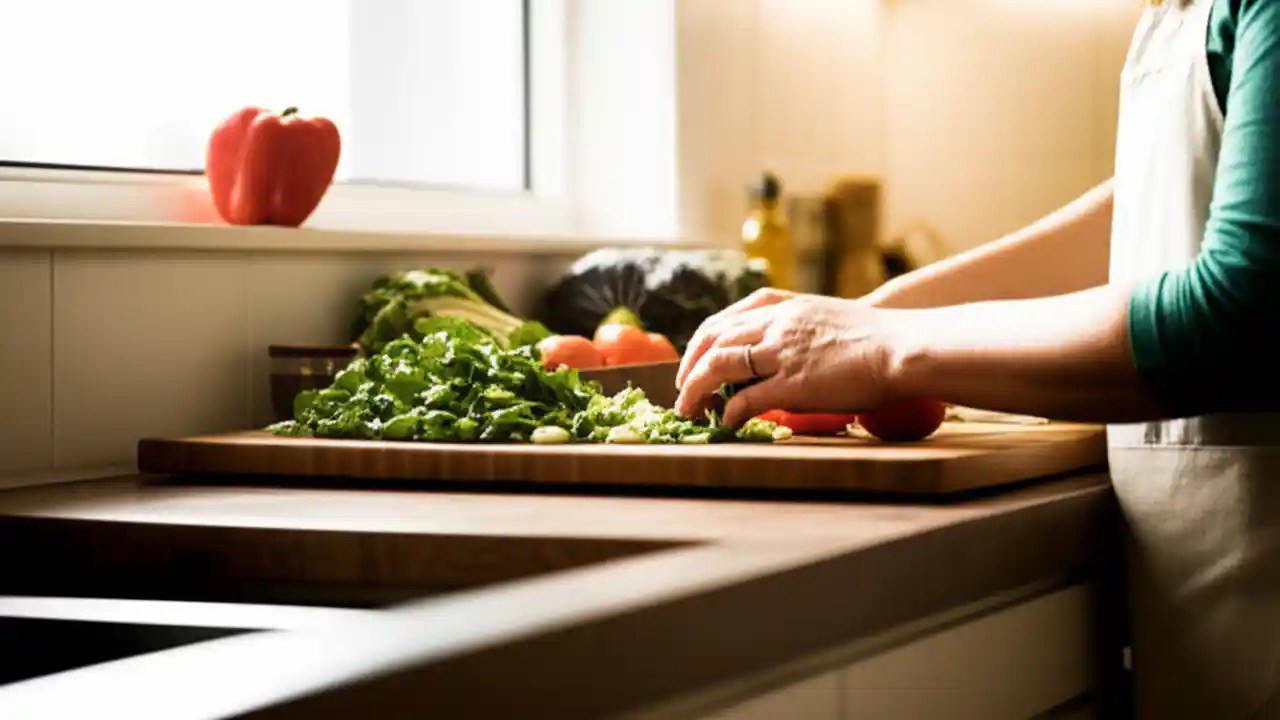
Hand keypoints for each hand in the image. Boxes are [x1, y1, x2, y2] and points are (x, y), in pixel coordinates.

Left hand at [674, 289, 895, 425]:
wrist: (903, 347)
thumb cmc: (878, 338)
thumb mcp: (829, 319)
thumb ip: (801, 331)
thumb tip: (787, 352)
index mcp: (786, 306)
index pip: (729, 317)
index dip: (706, 338)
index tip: (695, 355)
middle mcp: (777, 324)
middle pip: (714, 338)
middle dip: (690, 362)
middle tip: (682, 386)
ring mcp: (782, 353)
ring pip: (719, 365)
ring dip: (695, 389)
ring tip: (688, 409)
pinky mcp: (792, 384)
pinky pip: (745, 398)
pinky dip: (728, 411)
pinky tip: (725, 423)